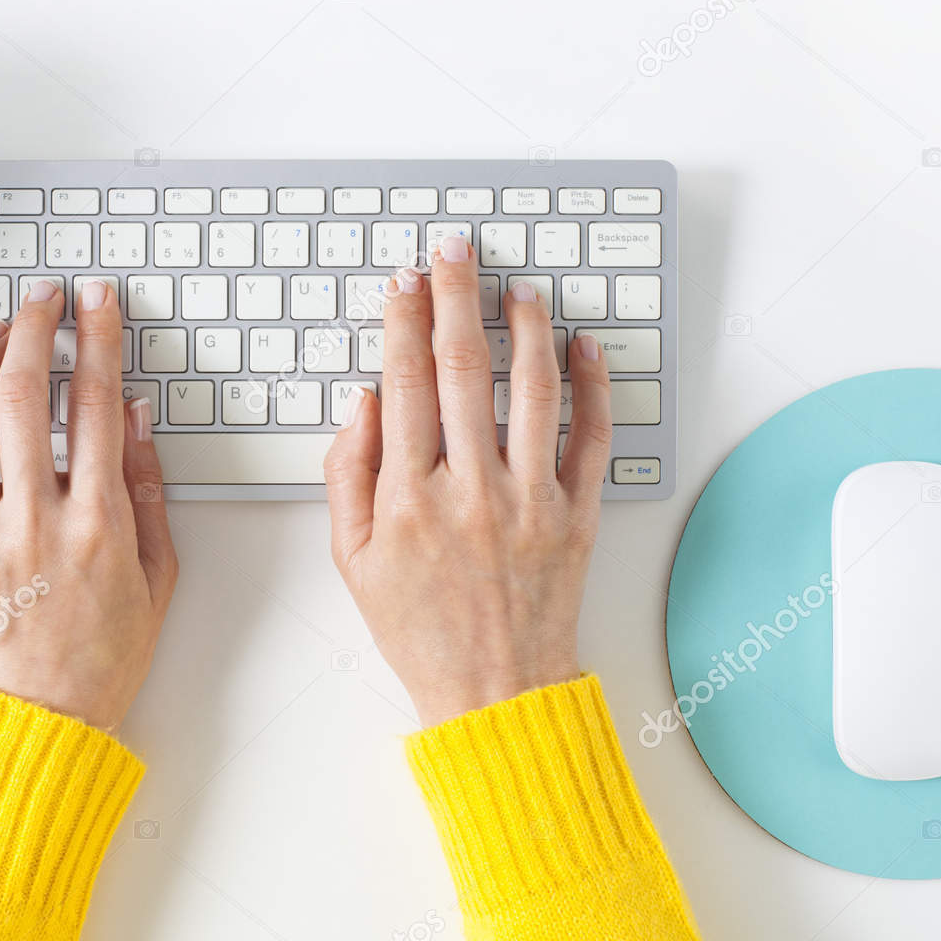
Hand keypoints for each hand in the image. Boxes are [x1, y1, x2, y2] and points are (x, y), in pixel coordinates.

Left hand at [0, 278, 176, 731]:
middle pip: (24, 397)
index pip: (96, 405)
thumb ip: (147, 489)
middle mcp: (33, 522)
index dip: (98, 340)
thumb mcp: (157, 574)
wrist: (39, 719)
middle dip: (34, 331)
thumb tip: (133, 414)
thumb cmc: (102, 652)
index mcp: (96, 525)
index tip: (97, 302)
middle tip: (42, 300)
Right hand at [323, 236, 611, 726]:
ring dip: (525, 328)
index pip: (404, 383)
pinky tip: (584, 348)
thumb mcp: (351, 560)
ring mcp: (531, 500)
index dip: (402, 322)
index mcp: (409, 498)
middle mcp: (471, 490)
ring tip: (519, 289)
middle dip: (457, 297)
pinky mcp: (577, 516)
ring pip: (532, 391)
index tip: (404, 283)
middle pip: (462, 369)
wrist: (494, 691)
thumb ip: (347, 474)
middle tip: (456, 250)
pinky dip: (592, 388)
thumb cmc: (417, 628)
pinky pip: (591, 439)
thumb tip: (363, 401)